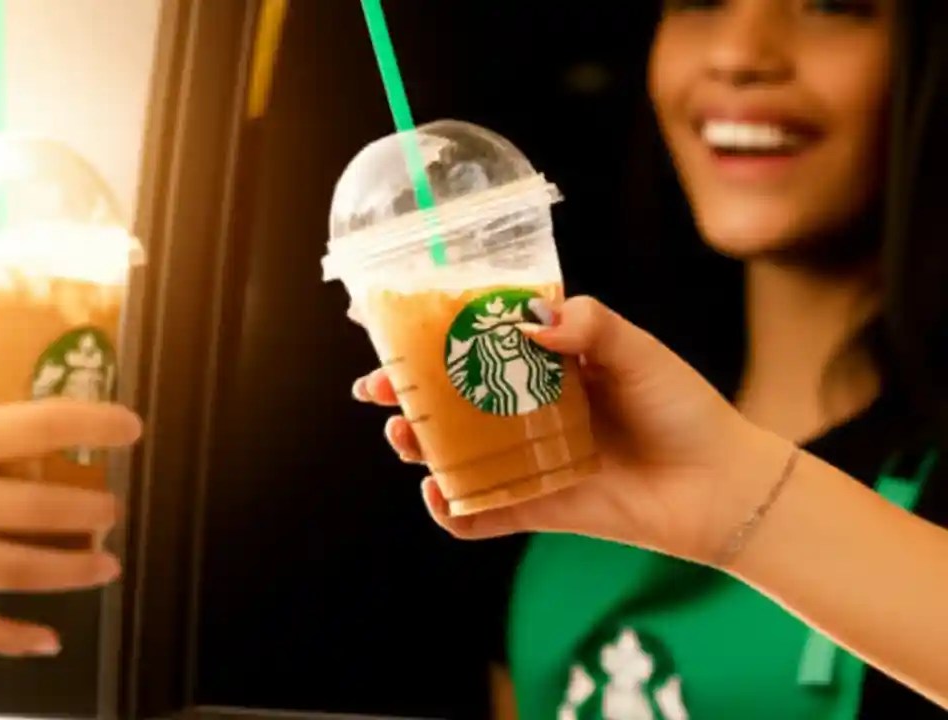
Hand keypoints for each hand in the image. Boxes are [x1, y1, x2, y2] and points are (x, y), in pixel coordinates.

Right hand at [353, 296, 789, 563]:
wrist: (719, 487)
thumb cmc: (682, 410)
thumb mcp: (639, 352)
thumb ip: (590, 326)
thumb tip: (528, 321)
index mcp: (541, 365)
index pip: (471, 343)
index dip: (425, 334)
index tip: (383, 322)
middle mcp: (522, 411)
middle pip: (445, 400)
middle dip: (402, 393)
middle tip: (375, 386)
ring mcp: (523, 460)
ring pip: (451, 454)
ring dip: (417, 446)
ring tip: (404, 433)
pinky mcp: (533, 508)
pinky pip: (478, 513)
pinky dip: (450, 510)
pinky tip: (438, 491)